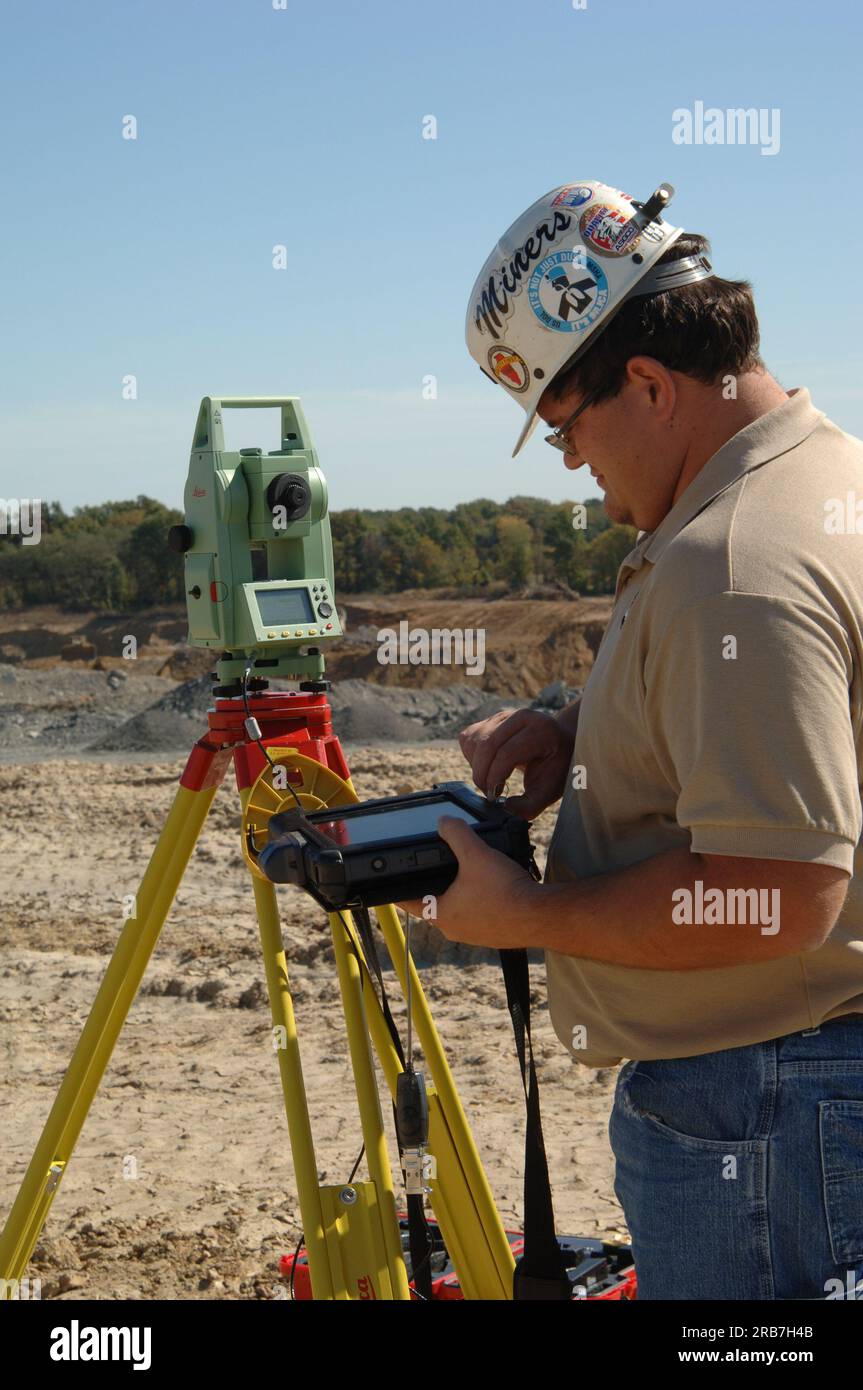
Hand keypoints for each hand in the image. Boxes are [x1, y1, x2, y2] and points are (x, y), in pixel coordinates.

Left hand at [396, 815, 541, 947]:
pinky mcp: (494, 935)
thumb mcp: (475, 853)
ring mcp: (475, 935)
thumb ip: (455, 834)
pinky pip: (480, 915)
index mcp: (441, 915)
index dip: (400, 888)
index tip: (394, 879)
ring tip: (469, 873)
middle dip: (436, 885)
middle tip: (439, 866)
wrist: (541, 916)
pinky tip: (493, 887)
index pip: (409, 902)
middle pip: (435, 904)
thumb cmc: (505, 891)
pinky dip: (481, 901)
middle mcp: (454, 929)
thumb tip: (443, 822)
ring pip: (459, 910)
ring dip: (461, 893)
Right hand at [458, 707, 573, 819]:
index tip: (494, 796)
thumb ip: (529, 805)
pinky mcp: (490, 720)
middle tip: (488, 793)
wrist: (558, 745)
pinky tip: (488, 766)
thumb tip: (505, 808)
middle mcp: (522, 717)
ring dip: (476, 766)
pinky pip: (468, 738)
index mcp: (542, 730)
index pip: (507, 753)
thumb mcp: (549, 790)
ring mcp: (504, 716)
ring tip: (491, 780)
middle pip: (487, 745)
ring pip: (474, 741)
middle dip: (482, 774)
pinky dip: (471, 757)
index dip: (495, 777)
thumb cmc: (554, 768)